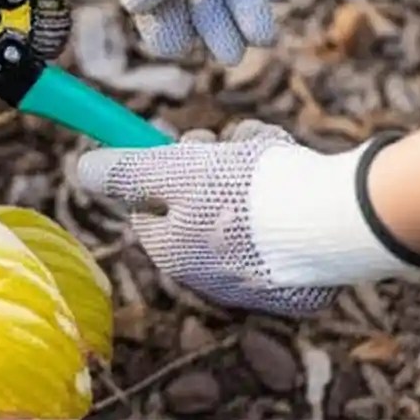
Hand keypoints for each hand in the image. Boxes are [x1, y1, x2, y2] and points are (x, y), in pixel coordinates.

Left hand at [75, 121, 419, 317]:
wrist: (337, 220)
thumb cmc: (243, 194)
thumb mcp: (171, 170)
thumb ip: (125, 171)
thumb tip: (82, 171)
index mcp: (175, 257)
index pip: (147, 209)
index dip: (160, 169)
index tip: (181, 145)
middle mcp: (213, 277)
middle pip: (195, 203)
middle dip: (209, 163)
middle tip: (224, 142)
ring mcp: (261, 277)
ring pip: (241, 201)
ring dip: (249, 162)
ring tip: (267, 149)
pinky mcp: (304, 271)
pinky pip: (283, 219)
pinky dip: (287, 186)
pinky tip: (296, 166)